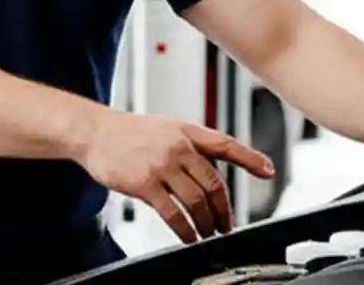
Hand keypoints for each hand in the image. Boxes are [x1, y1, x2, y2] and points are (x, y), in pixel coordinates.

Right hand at [75, 109, 275, 242]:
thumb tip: (209, 170)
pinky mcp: (145, 184)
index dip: (250, 158)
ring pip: (197, 201)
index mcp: (185, 131)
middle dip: (224, 210)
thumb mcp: (165, 128)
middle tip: (225, 225)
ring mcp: (161, 165)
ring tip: (207, 233)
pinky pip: (173, 213)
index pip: (225, 144)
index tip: (268, 171)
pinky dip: (185, 229)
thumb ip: (189, 145)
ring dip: (206, 223)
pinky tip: (188, 235)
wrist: (94, 131)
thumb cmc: (128, 132)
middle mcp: (178, 147)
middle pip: (214, 184)